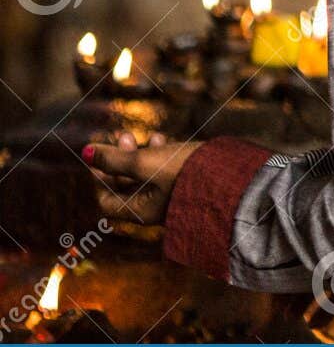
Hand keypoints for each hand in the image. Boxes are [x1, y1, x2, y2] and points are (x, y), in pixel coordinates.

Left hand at [85, 133, 203, 225]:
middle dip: (121, 160)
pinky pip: (166, 173)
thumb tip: (85, 151)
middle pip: (126, 186)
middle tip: (123, 135)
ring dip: (141, 154)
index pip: (107, 200)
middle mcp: (155, 209)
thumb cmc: (185, 174)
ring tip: (148, 134)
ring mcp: (173, 198)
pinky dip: (160, 156)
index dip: (99, 178)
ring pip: (148, 176)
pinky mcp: (189, 185)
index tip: (100, 155)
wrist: (236, 177)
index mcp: (140, 212)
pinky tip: (165, 139)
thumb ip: (113, 159)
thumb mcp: (145, 163)